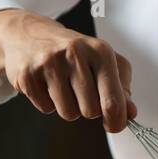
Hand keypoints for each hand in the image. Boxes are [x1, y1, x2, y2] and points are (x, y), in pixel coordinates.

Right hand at [0, 9, 135, 130]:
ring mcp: (49, 63)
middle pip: (91, 111)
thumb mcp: (103, 61)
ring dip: (68, 107)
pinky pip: (46, 109)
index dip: (116, 120)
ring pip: (68, 113)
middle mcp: (75, 53)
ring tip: (63, 85)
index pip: (112, 100)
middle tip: (81, 91)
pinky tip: (45, 83)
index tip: (114, 124)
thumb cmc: (73, 52)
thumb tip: (130, 113)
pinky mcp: (27, 75)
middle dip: (88, 108)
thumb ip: (121, 88)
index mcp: (100, 51)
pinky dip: (48, 102)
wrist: (28, 34)